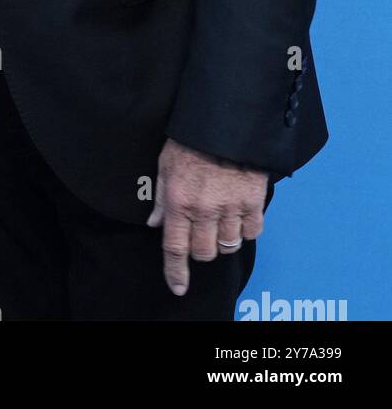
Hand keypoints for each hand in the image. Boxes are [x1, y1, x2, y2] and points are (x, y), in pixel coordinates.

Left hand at [147, 138, 268, 295]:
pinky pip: (252, 232)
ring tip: (220, 220)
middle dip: (201, 248)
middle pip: (204, 252)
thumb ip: (162, 199)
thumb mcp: (165, 165)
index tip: (178, 288)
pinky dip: (246, 229)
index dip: (176, 273)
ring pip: (229, 245)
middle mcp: (204, 210)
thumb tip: (155, 224)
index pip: (175, 249)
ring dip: (223, 239)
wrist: (224, 121)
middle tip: (200, 233)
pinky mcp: (253, 201)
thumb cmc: (189, 140)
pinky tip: (239, 215)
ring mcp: (231, 207)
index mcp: (179, 201)